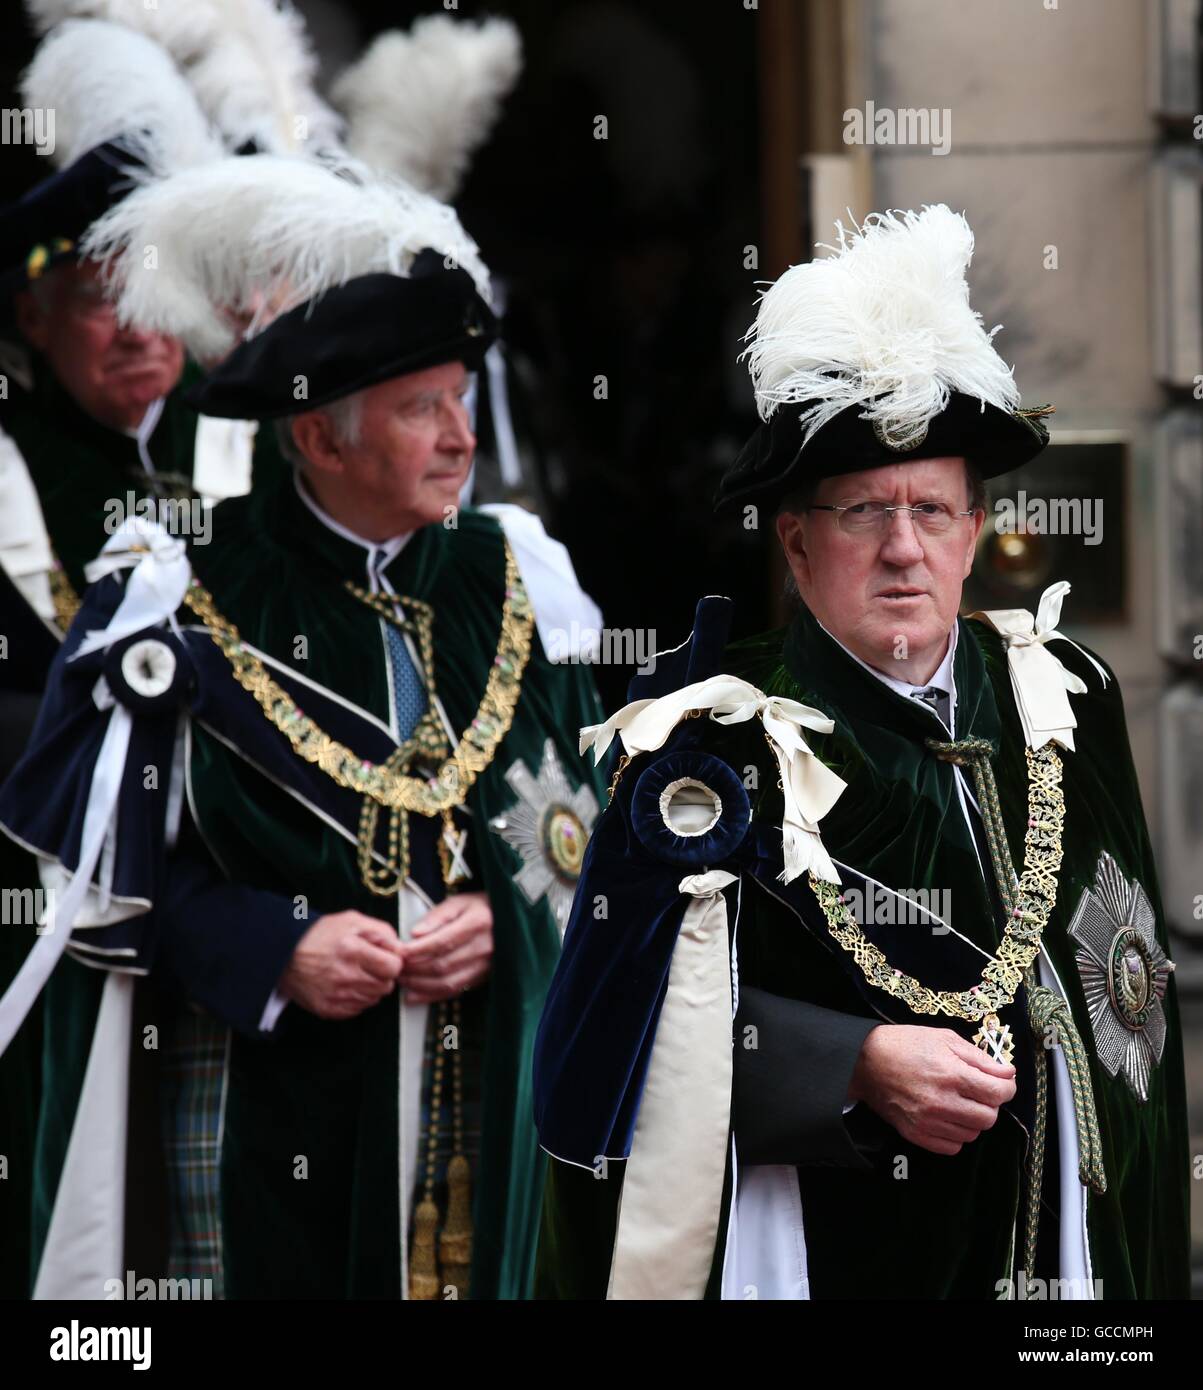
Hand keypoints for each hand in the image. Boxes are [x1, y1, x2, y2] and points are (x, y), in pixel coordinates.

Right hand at [280, 910, 403, 1020]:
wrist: (284, 955)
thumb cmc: (320, 935)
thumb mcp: (352, 921)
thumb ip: (381, 931)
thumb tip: (401, 948)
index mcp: (352, 950)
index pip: (394, 967)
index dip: (393, 961)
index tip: (385, 958)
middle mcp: (345, 976)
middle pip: (386, 985)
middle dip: (383, 975)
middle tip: (369, 965)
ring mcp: (337, 996)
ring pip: (374, 998)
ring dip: (371, 987)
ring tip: (355, 973)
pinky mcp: (329, 1009)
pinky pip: (359, 1009)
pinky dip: (357, 998)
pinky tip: (346, 985)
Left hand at [400, 892, 493, 1004]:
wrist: (512, 921)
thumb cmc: (482, 908)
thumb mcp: (461, 902)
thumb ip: (438, 916)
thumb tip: (414, 934)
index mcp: (478, 923)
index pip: (441, 941)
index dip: (417, 950)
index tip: (399, 952)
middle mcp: (484, 947)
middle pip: (443, 964)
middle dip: (414, 969)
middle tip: (395, 968)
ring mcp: (486, 966)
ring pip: (447, 982)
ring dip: (420, 985)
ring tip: (402, 980)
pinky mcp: (484, 978)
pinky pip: (455, 991)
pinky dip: (431, 996)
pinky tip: (414, 995)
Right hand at [848, 1024, 1016, 1155]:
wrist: (865, 1061)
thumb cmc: (906, 1045)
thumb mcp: (944, 1039)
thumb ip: (980, 1057)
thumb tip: (1008, 1073)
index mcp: (951, 1073)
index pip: (998, 1093)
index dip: (1007, 1088)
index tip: (1002, 1083)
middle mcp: (942, 1101)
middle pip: (989, 1118)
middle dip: (990, 1105)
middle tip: (978, 1092)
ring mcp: (928, 1122)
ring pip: (972, 1134)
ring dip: (972, 1119)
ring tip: (959, 1102)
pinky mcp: (916, 1135)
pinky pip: (953, 1147)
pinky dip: (955, 1134)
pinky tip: (947, 1117)